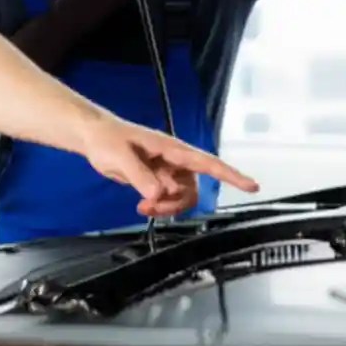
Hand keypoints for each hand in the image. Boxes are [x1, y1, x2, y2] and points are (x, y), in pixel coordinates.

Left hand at [79, 116, 258, 216]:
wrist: (94, 139)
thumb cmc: (108, 139)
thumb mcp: (121, 156)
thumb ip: (140, 175)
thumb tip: (159, 193)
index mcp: (172, 149)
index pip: (207, 162)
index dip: (231, 174)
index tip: (251, 186)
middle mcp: (174, 160)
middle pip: (193, 189)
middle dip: (177, 203)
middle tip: (152, 206)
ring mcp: (166, 171)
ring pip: (181, 197)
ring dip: (166, 207)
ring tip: (143, 206)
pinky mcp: (156, 180)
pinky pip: (168, 199)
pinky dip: (158, 206)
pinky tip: (142, 205)